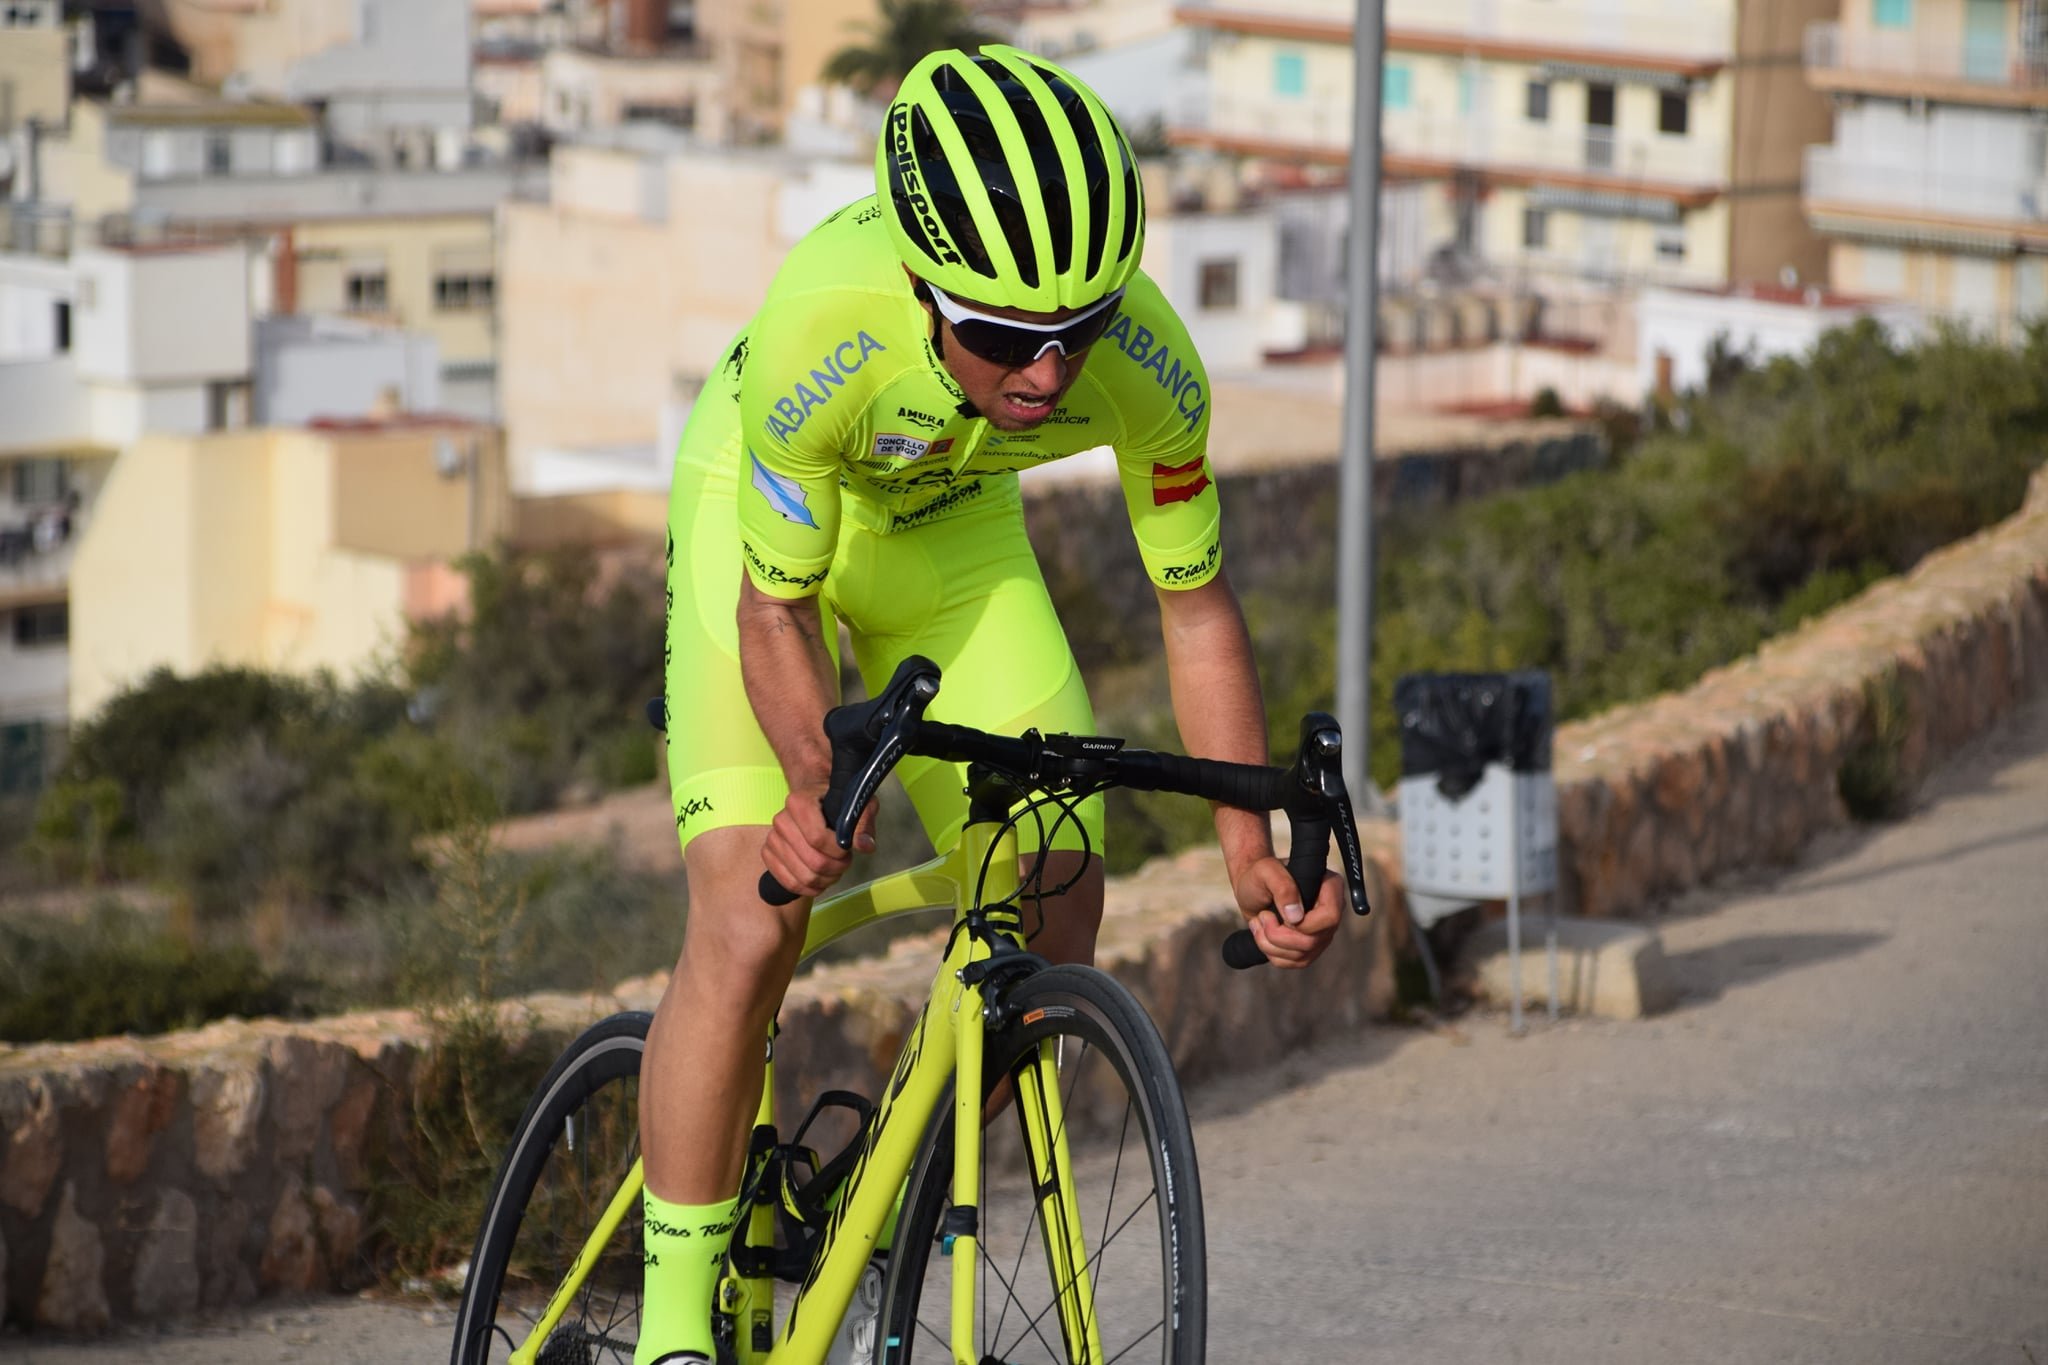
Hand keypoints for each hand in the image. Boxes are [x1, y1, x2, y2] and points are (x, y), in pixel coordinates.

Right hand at [758, 782, 878, 901]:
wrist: (814, 801)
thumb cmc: (835, 802)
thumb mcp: (857, 804)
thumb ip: (863, 822)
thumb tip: (865, 845)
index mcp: (799, 802)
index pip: (817, 838)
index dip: (838, 851)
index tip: (848, 849)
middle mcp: (781, 820)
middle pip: (813, 861)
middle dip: (836, 868)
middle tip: (845, 862)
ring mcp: (773, 839)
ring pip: (803, 876)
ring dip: (826, 880)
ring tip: (835, 870)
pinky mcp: (768, 855)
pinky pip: (789, 883)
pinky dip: (810, 888)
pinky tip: (821, 880)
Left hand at [1232, 857, 1341, 969]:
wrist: (1251, 889)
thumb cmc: (1259, 875)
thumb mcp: (1265, 871)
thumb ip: (1283, 887)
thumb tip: (1296, 917)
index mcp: (1329, 887)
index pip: (1330, 916)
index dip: (1304, 924)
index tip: (1281, 915)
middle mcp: (1332, 912)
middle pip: (1313, 941)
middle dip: (1279, 935)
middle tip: (1263, 917)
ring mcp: (1322, 932)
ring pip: (1303, 956)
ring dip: (1271, 944)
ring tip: (1260, 922)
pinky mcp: (1310, 947)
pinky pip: (1296, 963)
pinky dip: (1272, 954)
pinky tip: (1263, 934)